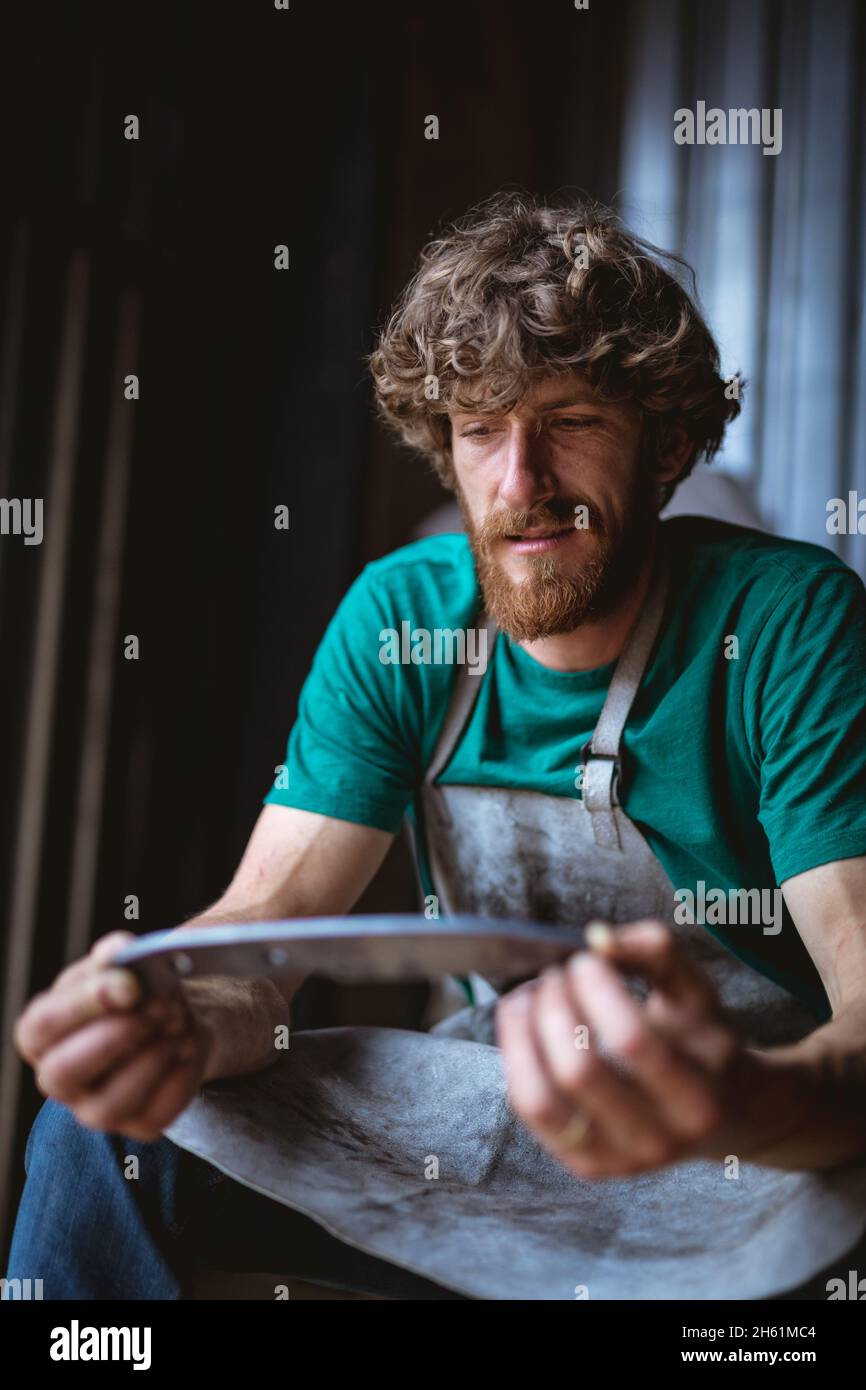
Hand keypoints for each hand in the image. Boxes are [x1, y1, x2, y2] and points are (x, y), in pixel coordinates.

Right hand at [13, 931, 212, 1140]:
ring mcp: (97, 1109)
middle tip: (154, 1009)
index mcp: (42, 1034)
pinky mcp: (140, 1124)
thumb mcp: (121, 965)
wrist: (176, 1013)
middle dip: (112, 1039)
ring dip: (152, 1056)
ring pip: (111, 1104)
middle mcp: (60, 1078)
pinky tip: (191, 1040)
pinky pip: (158, 1114)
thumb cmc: (136, 988)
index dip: (85, 1003)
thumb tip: (116, 954)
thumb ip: (115, 958)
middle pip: (63, 1073)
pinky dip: (182, 1073)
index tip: (130, 984)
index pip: (42, 1026)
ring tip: (178, 1019)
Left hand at [495, 919, 746, 1177]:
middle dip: (554, 1008)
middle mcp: (658, 1141)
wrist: (721, 1112)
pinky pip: (528, 1111)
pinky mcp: (584, 1165)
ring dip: (522, 1035)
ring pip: (540, 1100)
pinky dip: (516, 1059)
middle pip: (580, 1072)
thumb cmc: (701, 1041)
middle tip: (555, 974)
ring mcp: (617, 1161)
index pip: (632, 1042)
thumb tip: (597, 938)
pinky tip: (523, 1026)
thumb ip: (656, 952)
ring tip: (528, 996)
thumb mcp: (695, 991)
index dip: (597, 992)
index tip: (584, 959)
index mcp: (697, 1097)